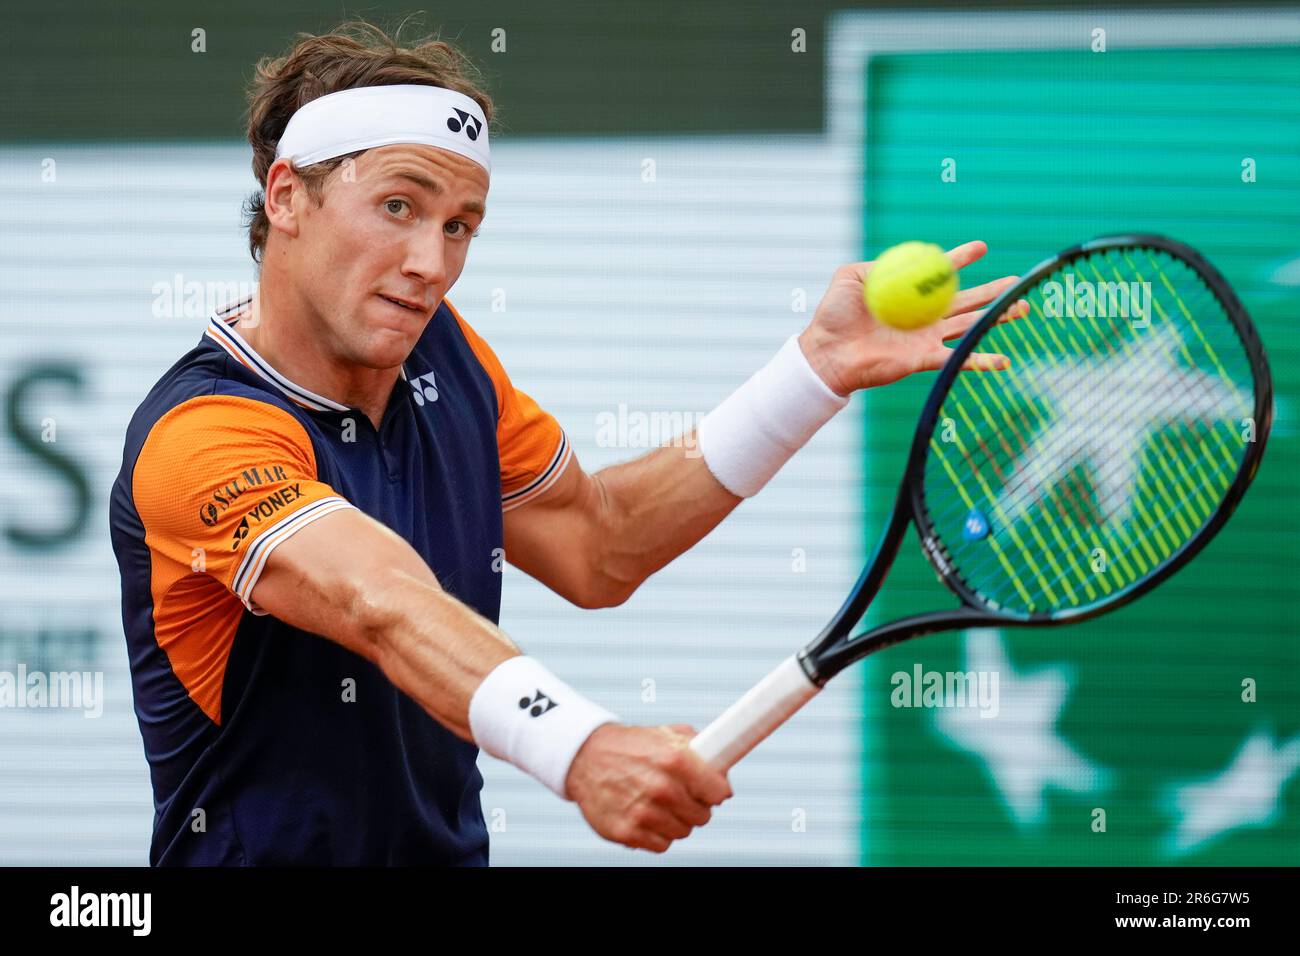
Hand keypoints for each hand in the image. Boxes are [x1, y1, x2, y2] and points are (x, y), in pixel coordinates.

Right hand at [565, 723, 732, 852]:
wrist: (585, 757)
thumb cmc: (630, 746)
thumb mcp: (666, 734)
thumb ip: (700, 749)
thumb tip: (724, 768)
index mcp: (675, 760)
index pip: (719, 792)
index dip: (716, 791)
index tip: (712, 791)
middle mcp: (661, 788)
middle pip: (703, 816)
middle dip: (695, 805)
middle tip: (680, 794)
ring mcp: (644, 813)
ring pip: (683, 831)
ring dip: (675, 820)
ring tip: (658, 802)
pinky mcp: (628, 833)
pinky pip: (661, 845)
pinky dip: (656, 833)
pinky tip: (645, 814)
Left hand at [798, 240, 1029, 395]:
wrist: (827, 352)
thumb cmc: (834, 315)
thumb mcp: (851, 277)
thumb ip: (876, 264)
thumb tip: (901, 256)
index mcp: (909, 294)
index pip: (941, 273)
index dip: (960, 260)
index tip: (981, 247)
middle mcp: (923, 317)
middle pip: (966, 300)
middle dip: (993, 290)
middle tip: (1017, 280)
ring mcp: (926, 338)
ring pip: (970, 325)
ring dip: (997, 318)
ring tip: (1023, 308)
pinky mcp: (923, 359)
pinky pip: (957, 358)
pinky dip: (980, 360)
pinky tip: (1003, 360)